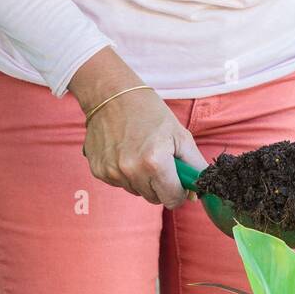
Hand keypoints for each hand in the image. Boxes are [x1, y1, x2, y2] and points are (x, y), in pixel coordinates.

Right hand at [70, 48, 207, 206]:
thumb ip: (195, 167)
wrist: (110, 94)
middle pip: (154, 198)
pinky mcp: (98, 171)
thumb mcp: (181, 136)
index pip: (172, 199)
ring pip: (137, 192)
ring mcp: (112, 172)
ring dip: (142, 179)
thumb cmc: (149, 112)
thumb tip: (196, 195)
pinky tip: (124, 152)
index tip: (177, 179)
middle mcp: (132, 170)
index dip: (178, 190)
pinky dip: (125, 173)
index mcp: (155, 162)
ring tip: (139, 152)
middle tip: (158, 160)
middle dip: (160, 185)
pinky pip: (119, 184)